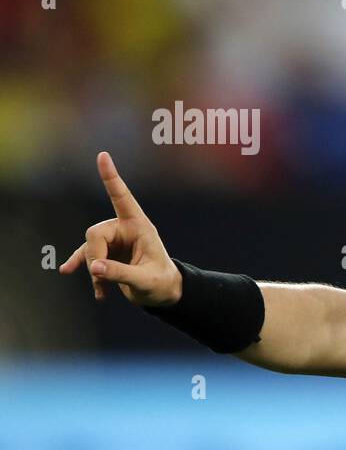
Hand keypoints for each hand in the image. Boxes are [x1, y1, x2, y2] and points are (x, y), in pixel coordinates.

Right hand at [59, 152, 182, 306]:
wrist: (163, 294)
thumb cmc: (161, 283)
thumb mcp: (144, 280)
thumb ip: (120, 273)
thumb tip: (95, 268)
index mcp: (139, 226)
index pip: (123, 198)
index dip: (112, 178)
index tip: (103, 156)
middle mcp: (125, 229)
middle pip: (95, 233)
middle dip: (95, 257)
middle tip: (103, 278)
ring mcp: (114, 242)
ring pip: (89, 248)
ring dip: (94, 271)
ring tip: (103, 291)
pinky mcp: (106, 254)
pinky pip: (88, 259)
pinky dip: (86, 273)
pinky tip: (77, 279)